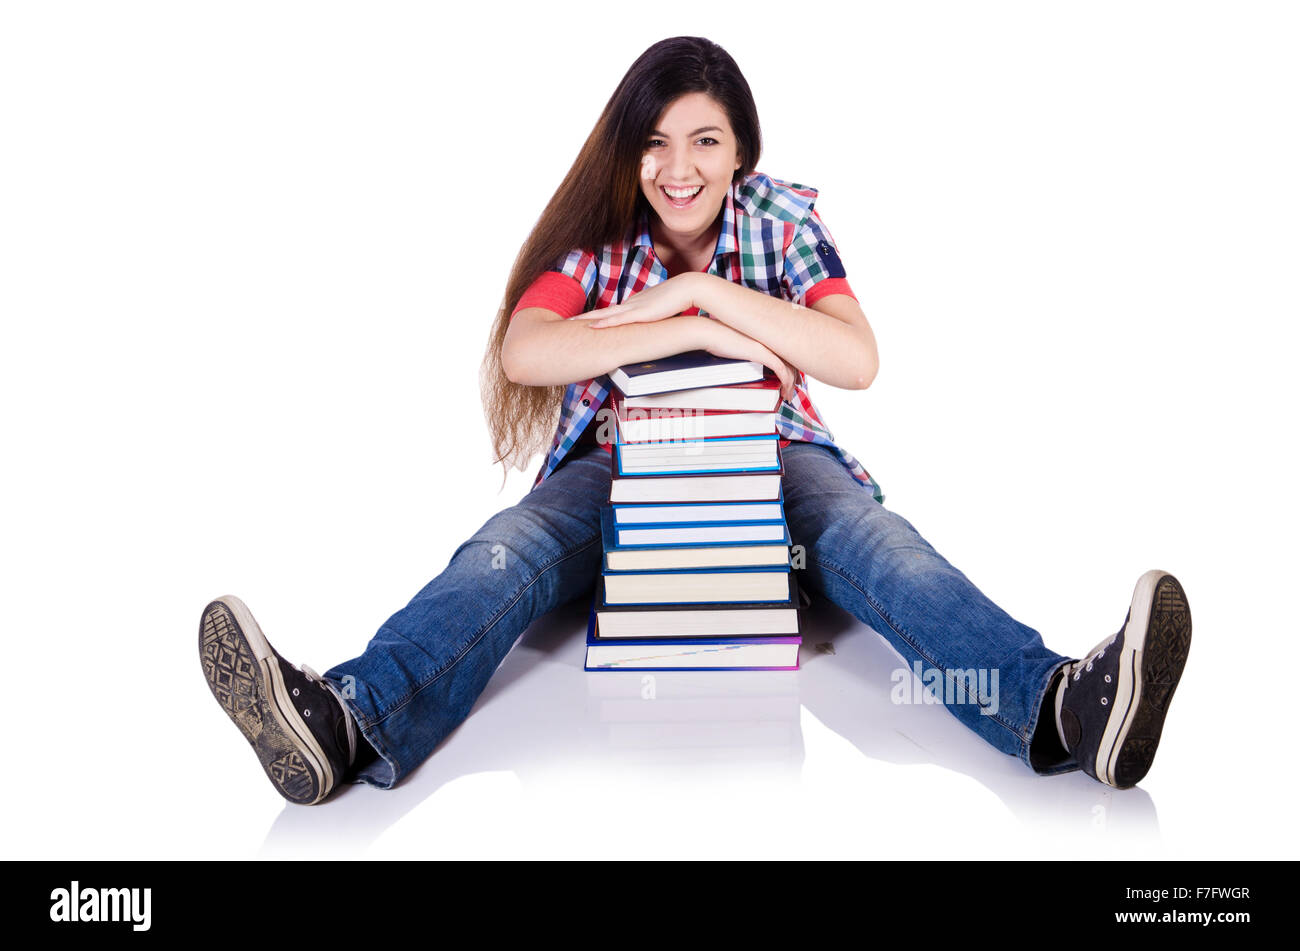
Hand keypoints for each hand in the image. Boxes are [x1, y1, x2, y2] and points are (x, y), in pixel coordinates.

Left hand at [579, 273, 701, 327]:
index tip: (583, 321)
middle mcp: (631, 304)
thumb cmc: (681, 298)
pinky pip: (617, 319)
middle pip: (602, 312)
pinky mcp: (640, 313)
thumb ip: (658, 318)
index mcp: (636, 304)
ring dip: (586, 319)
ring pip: (604, 314)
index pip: (612, 312)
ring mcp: (634, 308)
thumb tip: (658, 326)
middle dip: (584, 318)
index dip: (597, 316)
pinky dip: (603, 322)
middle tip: (566, 323)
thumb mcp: (665, 311)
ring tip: (569, 325)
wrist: (689, 287)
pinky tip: (591, 326)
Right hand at [697, 318, 797, 401]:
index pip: (784, 351)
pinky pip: (782, 371)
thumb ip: (742, 354)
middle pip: (790, 360)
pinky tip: (786, 391)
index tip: (790, 376)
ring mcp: (768, 347)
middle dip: (794, 376)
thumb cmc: (716, 338)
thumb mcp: (732, 346)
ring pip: (789, 367)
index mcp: (763, 336)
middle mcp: (768, 340)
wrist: (710, 332)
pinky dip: (786, 383)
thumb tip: (739, 367)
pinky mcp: (764, 354)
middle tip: (794, 388)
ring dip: (791, 383)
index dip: (790, 365)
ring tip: (788, 395)